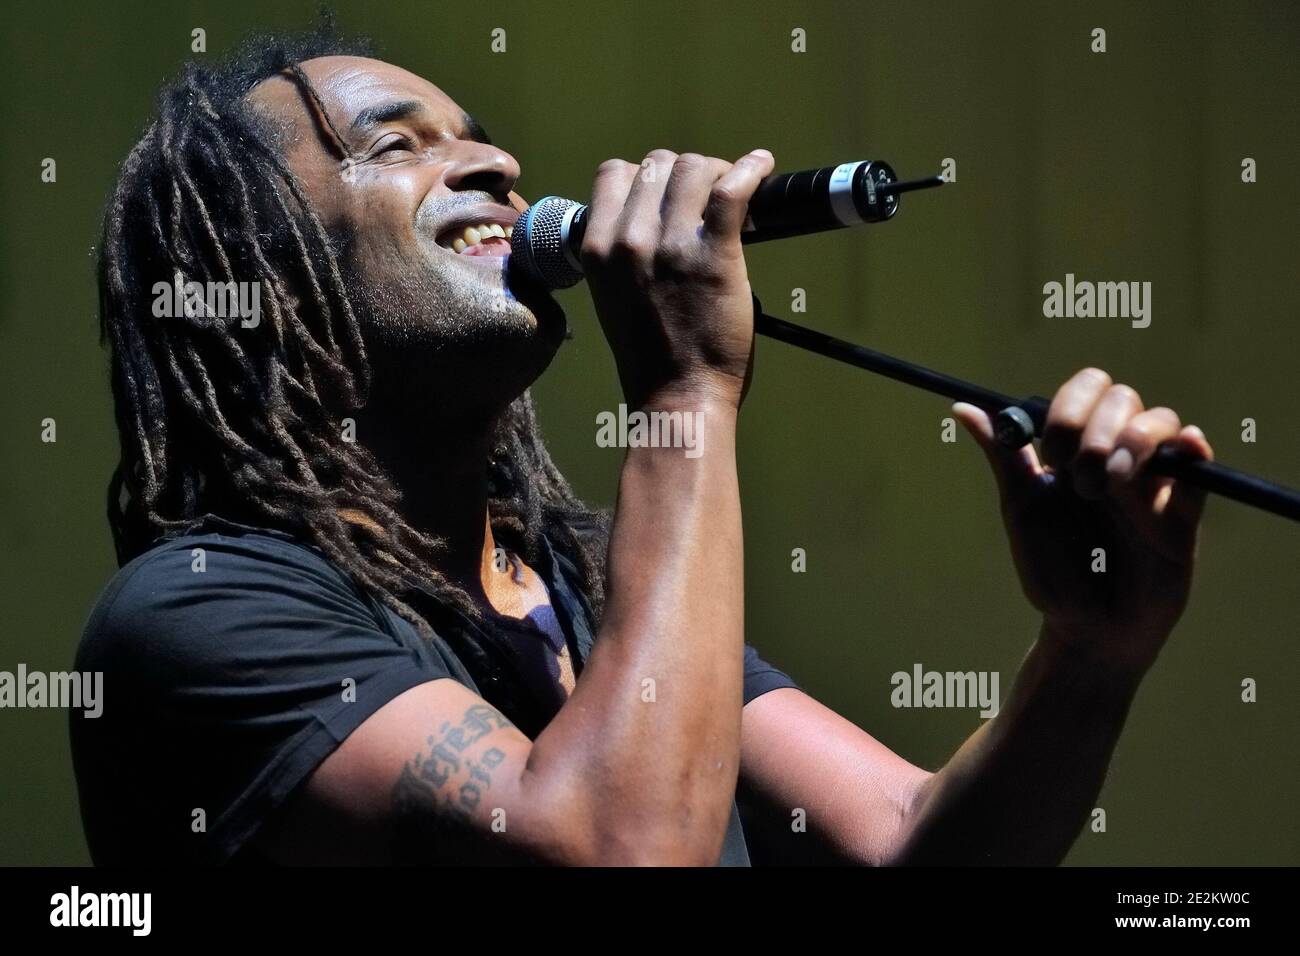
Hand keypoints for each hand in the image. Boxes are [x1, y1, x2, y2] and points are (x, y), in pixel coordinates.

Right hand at [580, 148, 775, 410]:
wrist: (678, 397)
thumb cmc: (650, 355)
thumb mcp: (613, 296)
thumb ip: (622, 253)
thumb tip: (651, 217)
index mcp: (597, 248)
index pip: (614, 174)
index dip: (645, 176)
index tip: (668, 194)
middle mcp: (628, 240)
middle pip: (656, 163)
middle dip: (683, 174)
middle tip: (706, 197)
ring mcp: (671, 246)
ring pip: (692, 167)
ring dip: (715, 171)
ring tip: (731, 191)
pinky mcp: (714, 255)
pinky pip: (733, 189)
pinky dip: (751, 170)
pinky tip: (762, 167)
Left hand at [953, 368, 1213, 673]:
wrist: (1086, 629)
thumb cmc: (1053, 570)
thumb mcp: (1022, 509)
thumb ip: (1003, 457)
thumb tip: (962, 408)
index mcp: (1077, 449)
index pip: (1086, 390)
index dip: (1071, 407)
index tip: (1053, 451)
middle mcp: (1115, 455)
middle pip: (1124, 399)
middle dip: (1097, 429)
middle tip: (1080, 479)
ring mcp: (1151, 480)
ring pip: (1162, 422)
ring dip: (1134, 441)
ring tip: (1108, 487)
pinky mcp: (1182, 510)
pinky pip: (1199, 466)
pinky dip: (1193, 449)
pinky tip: (1184, 448)